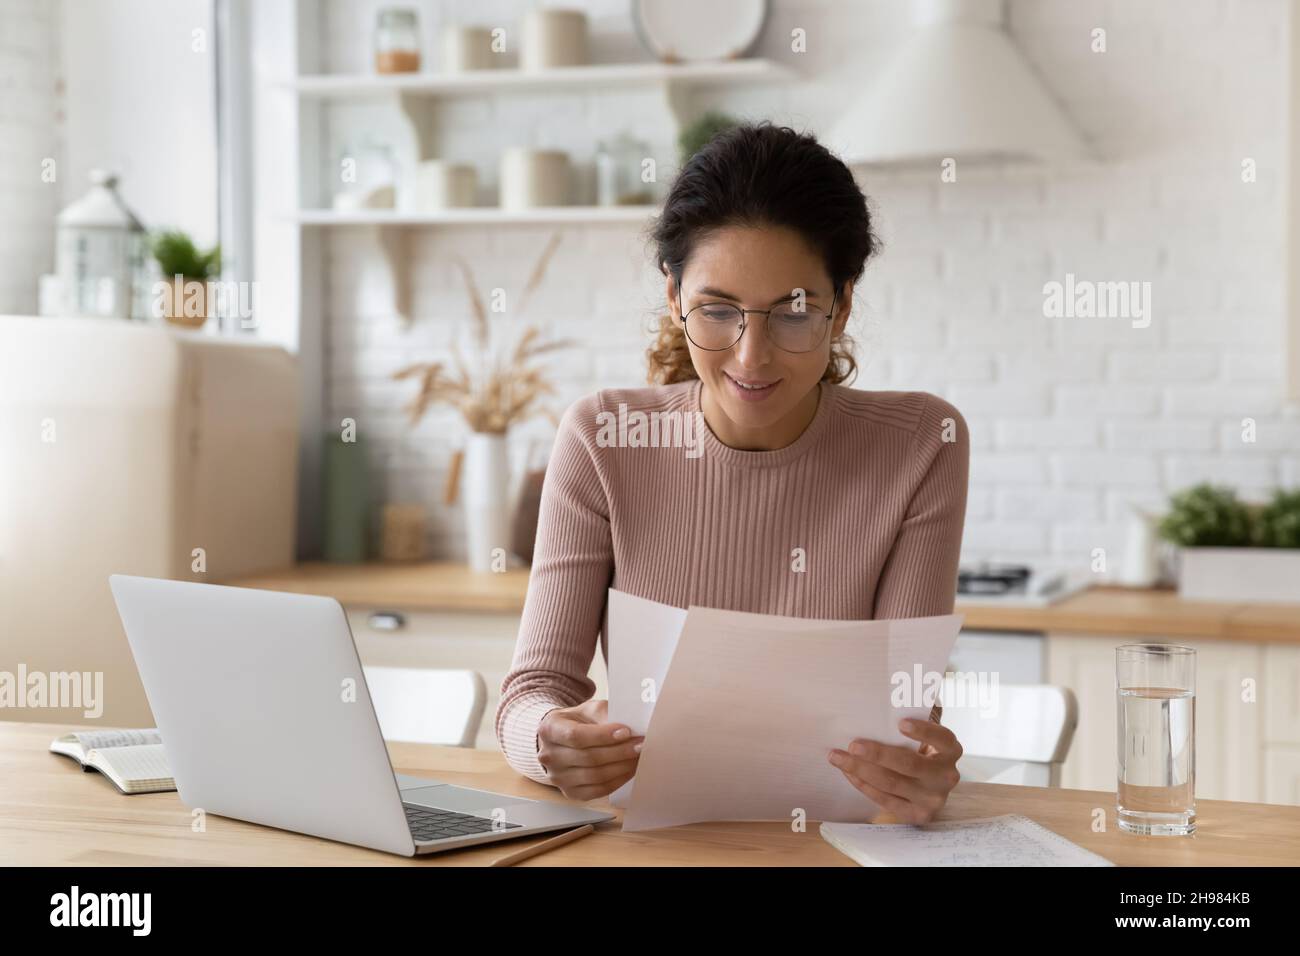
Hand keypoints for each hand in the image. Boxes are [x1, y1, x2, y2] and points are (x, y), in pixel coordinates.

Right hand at [537, 698, 643, 800]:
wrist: (563, 739)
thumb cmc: (578, 722)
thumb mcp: (588, 710)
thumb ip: (605, 714)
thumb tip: (630, 725)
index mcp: (549, 729)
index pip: (576, 736)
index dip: (603, 736)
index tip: (626, 731)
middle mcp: (549, 756)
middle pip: (588, 758)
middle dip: (619, 752)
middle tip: (641, 745)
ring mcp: (557, 777)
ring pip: (595, 776)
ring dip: (622, 767)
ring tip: (638, 757)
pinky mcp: (570, 792)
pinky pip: (598, 790)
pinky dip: (618, 780)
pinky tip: (629, 770)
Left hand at [827, 718, 962, 823]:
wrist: (930, 788)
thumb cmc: (920, 750)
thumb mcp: (924, 734)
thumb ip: (916, 714)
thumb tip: (894, 692)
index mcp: (951, 751)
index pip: (942, 738)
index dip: (924, 731)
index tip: (900, 723)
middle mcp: (946, 776)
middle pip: (910, 764)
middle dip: (878, 754)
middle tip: (853, 744)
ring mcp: (933, 799)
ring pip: (892, 783)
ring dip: (860, 769)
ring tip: (837, 756)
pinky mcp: (918, 815)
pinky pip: (885, 800)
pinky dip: (863, 785)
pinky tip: (848, 772)